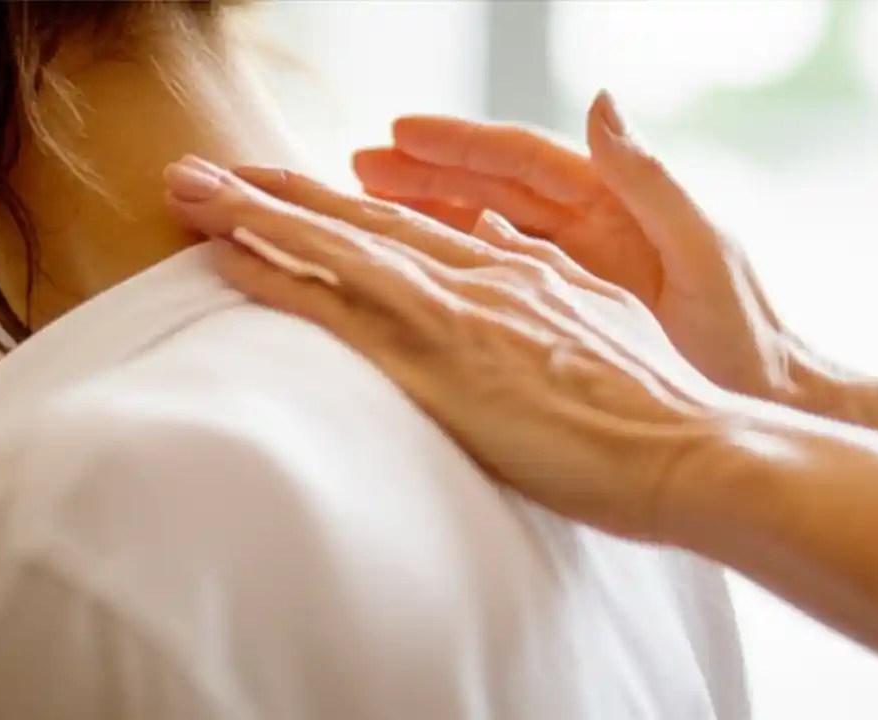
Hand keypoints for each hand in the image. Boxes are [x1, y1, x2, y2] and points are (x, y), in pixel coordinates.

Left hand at [163, 155, 736, 540]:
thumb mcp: (607, 319)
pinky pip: (337, 310)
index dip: (341, 208)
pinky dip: (276, 276)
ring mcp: (453, 316)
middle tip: (206, 169)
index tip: (290, 192)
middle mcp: (477, 277)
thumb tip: (500, 241)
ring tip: (188, 189)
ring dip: (254, 214)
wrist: (689, 445)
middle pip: (358, 224)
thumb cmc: (657, 402)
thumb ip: (550, 276)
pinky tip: (222, 256)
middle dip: (276, 192)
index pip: (409, 229)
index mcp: (516, 272)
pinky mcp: (438, 365)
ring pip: (335, 249)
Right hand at [352, 91, 828, 404]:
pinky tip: (416, 263)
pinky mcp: (570, 313)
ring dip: (429, 214)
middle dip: (425, 173)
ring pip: (487, 229)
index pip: (523, 159)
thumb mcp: (702, 250)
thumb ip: (649, 180)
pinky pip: (502, 279)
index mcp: (617, 202)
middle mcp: (590, 226)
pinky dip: (458, 265)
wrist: (764, 403)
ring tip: (365, 204)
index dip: (458, 144)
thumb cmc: (745, 333)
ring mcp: (577, 270)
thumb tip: (600, 100)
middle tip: (355, 167)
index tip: (397, 132)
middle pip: (491, 187)